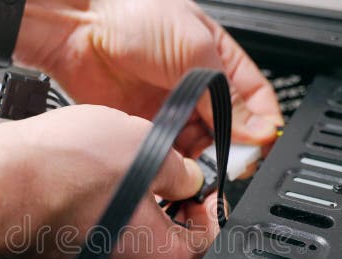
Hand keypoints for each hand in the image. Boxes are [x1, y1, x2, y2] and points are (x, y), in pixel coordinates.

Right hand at [0, 105, 219, 258]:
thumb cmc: (62, 170)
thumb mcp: (148, 148)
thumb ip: (182, 169)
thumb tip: (189, 177)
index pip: (210, 241)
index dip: (209, 204)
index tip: (197, 184)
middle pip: (171, 243)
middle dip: (170, 204)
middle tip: (160, 171)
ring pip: (133, 240)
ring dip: (135, 205)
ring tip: (120, 168)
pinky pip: (100, 239)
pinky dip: (104, 213)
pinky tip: (89, 182)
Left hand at [18, 0, 282, 155]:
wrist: (79, 24)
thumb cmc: (135, 13)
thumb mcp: (196, 50)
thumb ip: (227, 96)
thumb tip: (256, 130)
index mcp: (219, 60)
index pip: (255, 101)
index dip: (262, 126)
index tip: (262, 146)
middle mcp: (197, 87)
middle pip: (229, 130)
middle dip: (234, 148)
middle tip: (231, 161)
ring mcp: (171, 108)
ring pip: (200, 146)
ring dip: (203, 158)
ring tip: (201, 161)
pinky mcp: (145, 125)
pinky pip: (168, 151)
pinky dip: (174, 161)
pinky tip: (175, 160)